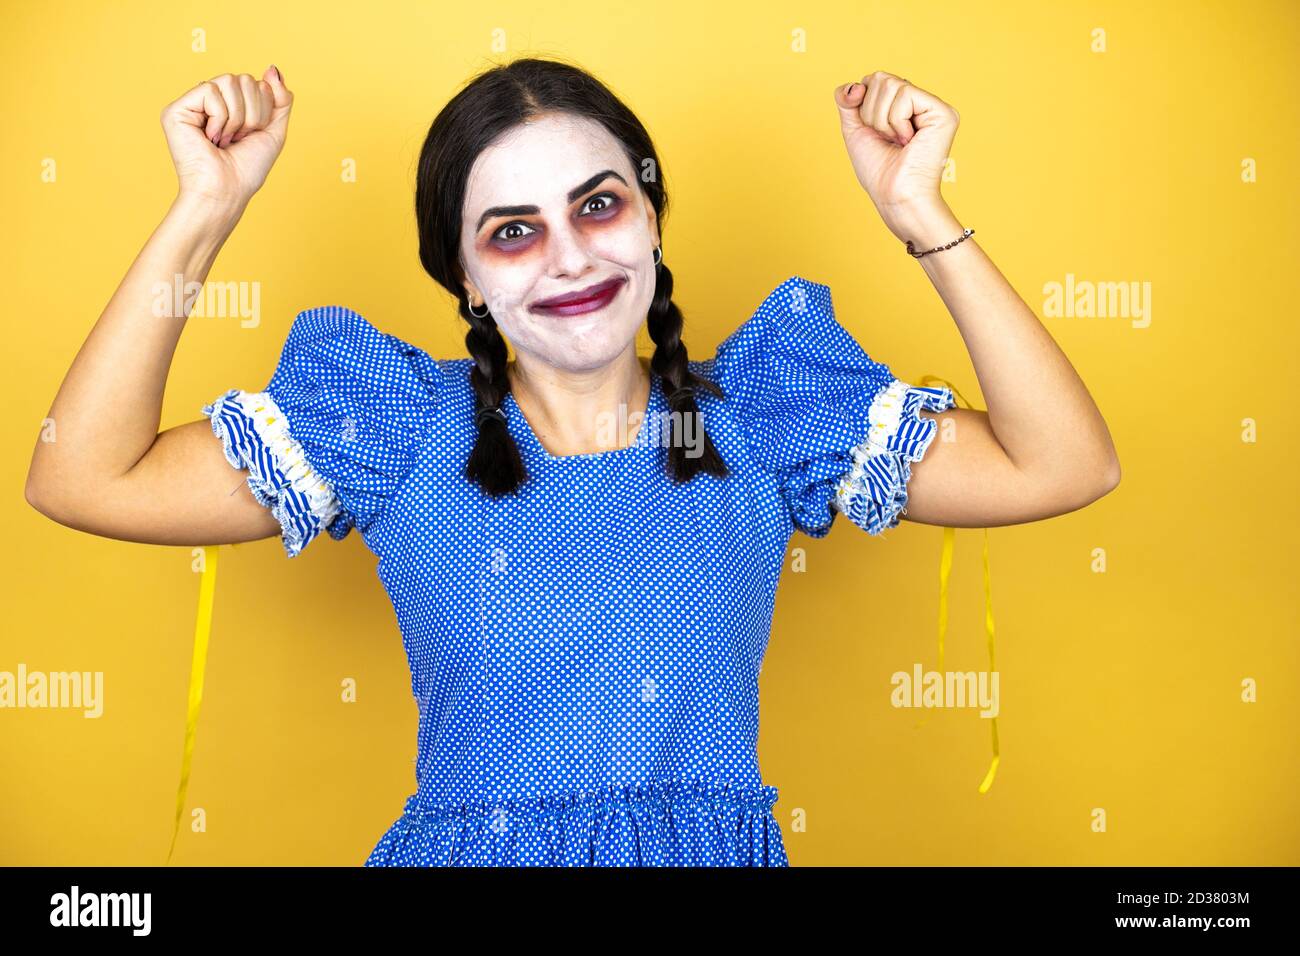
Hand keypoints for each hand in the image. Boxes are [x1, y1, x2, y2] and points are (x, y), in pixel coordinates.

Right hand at [160, 66, 293, 208]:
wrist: (227, 190)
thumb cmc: (247, 168)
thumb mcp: (274, 131)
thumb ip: (280, 99)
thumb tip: (272, 68)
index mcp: (232, 106)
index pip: (257, 83)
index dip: (264, 110)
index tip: (252, 134)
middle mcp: (211, 101)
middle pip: (244, 79)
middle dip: (252, 113)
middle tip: (238, 138)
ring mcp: (193, 104)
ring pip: (229, 80)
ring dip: (237, 117)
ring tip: (225, 139)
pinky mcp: (177, 109)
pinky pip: (210, 89)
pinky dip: (220, 117)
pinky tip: (211, 136)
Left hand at [833, 71, 958, 240]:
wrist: (893, 195)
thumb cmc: (877, 170)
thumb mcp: (854, 129)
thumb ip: (847, 100)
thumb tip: (857, 84)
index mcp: (902, 105)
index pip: (873, 80)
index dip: (861, 105)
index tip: (872, 133)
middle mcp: (919, 102)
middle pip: (880, 78)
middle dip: (871, 113)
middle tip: (887, 139)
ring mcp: (933, 106)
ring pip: (890, 84)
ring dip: (882, 120)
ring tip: (897, 142)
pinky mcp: (943, 112)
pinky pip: (905, 93)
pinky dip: (896, 121)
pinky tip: (909, 140)